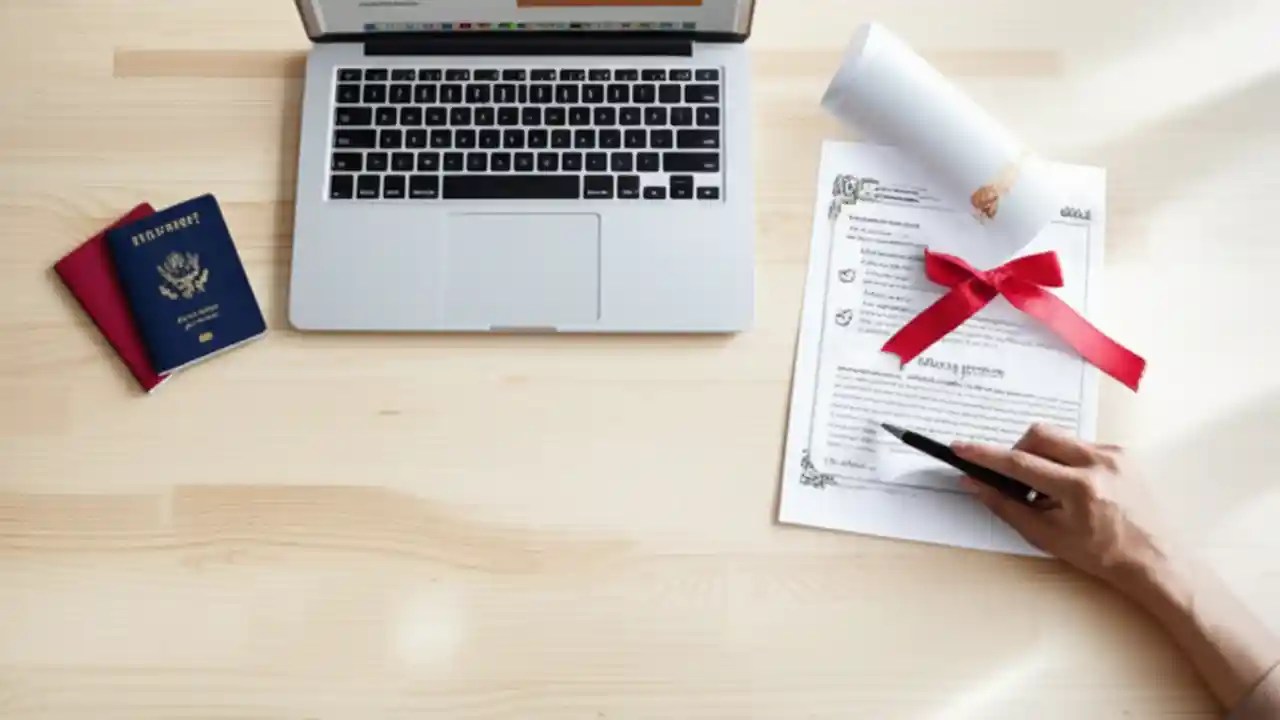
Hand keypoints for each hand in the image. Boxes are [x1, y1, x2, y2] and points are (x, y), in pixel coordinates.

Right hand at [953, 424, 1175, 594]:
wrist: (1155, 560)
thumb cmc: (1103, 556)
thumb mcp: (1048, 537)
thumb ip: (1007, 507)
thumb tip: (975, 485)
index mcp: (1080, 488)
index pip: (1020, 463)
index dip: (985, 455)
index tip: (961, 448)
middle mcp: (1099, 462)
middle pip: (1039, 435)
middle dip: (1017, 450)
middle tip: (1015, 480)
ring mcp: (1114, 454)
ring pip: (1060, 438)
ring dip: (1043, 457)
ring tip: (1048, 490)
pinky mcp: (1123, 453)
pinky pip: (1080, 445)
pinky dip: (1065, 461)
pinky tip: (1071, 488)